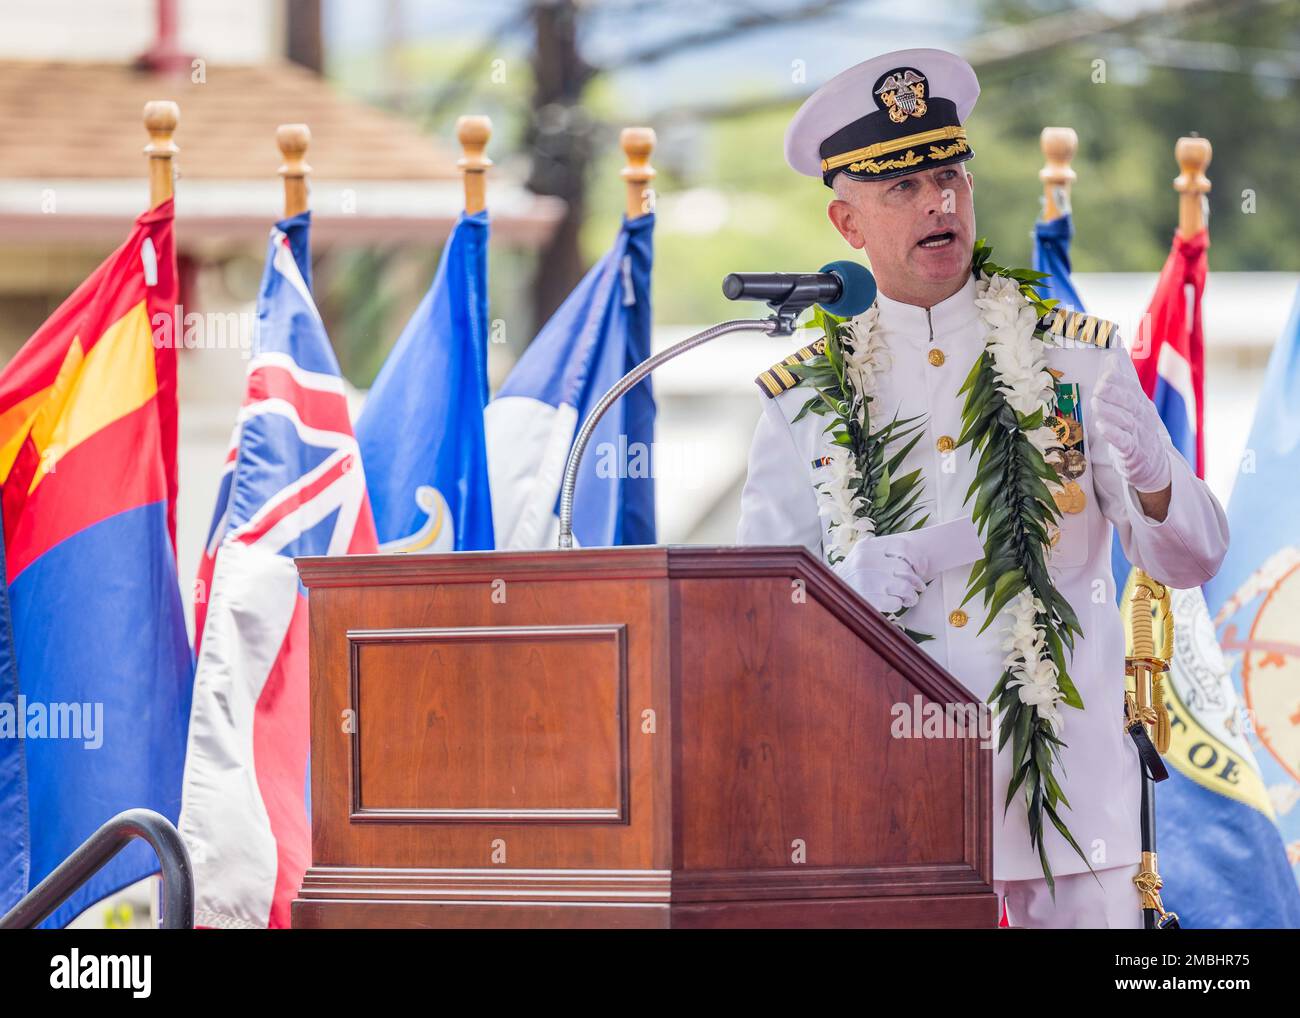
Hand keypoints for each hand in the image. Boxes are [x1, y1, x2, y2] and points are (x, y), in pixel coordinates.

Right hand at [834, 534, 926, 614]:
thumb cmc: (852, 576)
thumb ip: (884, 551)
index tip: (921, 569)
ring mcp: (867, 581)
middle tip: (917, 587)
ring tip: (909, 598)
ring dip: (911, 595)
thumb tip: (919, 560)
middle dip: (916, 581)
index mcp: (866, 546)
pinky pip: (897, 603)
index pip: (903, 546)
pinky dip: (899, 605)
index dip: (918, 558)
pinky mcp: (869, 600)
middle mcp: (865, 561)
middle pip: (906, 569)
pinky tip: (894, 604)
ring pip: (905, 587)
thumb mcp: (862, 556)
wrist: (828, 595)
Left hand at [1090, 355, 1171, 493]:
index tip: (1105, 372)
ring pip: (1124, 420)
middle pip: (1129, 402)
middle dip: (1113, 393)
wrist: (1154, 465)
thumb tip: (1111, 357)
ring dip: (1109, 411)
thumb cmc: (1137, 431)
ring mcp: (1139, 434)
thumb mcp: (1133, 407)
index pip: (1132, 388)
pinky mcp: (1133, 452)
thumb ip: (1121, 384)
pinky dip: (1113, 434)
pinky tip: (1101, 427)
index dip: (1119, 379)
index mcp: (1141, 403)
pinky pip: (1123, 441)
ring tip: (1095, 403)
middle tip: (1098, 387)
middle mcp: (1142, 417)